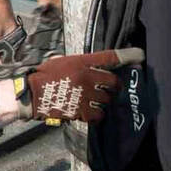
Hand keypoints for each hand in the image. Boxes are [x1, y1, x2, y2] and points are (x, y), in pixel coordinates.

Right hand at [0, 47, 142, 124]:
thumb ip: (81, 64)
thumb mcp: (62, 62)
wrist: (29, 94)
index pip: (109, 57)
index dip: (127, 56)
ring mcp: (84, 94)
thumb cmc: (44, 76)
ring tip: (95, 102)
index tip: (140, 55)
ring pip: (107, 100)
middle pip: (114, 83)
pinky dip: (96, 115)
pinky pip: (98, 114)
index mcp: (81, 62)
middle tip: (110, 90)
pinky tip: (90, 112)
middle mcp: (86, 76)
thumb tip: (99, 67)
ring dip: (104, 102)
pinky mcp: (79, 110)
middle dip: (114, 88)